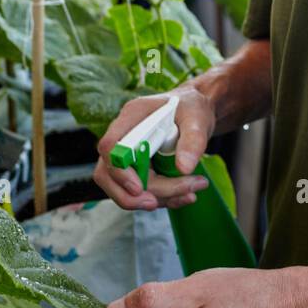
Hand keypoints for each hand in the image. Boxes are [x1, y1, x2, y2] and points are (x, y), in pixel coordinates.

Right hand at [93, 86, 215, 210]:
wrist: (194, 113)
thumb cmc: (192, 108)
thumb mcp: (198, 118)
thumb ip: (193, 140)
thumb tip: (183, 168)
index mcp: (132, 116)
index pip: (110, 146)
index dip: (119, 170)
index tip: (139, 187)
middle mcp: (123, 136)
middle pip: (109, 173)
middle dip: (134, 196)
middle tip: (167, 200)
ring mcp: (128, 154)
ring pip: (122, 188)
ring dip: (154, 198)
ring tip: (189, 194)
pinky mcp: (137, 168)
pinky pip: (140, 192)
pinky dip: (163, 199)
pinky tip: (185, 195)